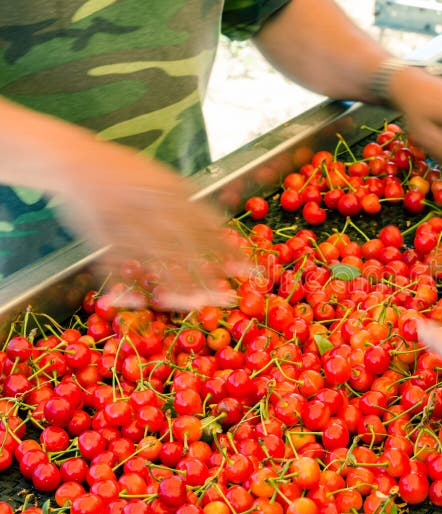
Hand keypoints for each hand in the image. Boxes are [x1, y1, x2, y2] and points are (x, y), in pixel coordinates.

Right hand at [54, 144, 242, 310]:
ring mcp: (127, 219)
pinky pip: (121, 263)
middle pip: (186, 246)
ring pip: (156, 258)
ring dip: (177, 283)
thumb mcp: (162, 177)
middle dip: (208, 274)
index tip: (244, 269)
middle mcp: (152, 205)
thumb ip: (186, 200)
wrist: (75, 160)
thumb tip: (215, 225)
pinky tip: (148, 300)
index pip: (208, 224)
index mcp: (171, 189)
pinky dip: (133, 283)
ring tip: (195, 303)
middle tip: (225, 296)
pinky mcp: (102, 233)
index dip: (227, 249)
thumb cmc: (124, 170)